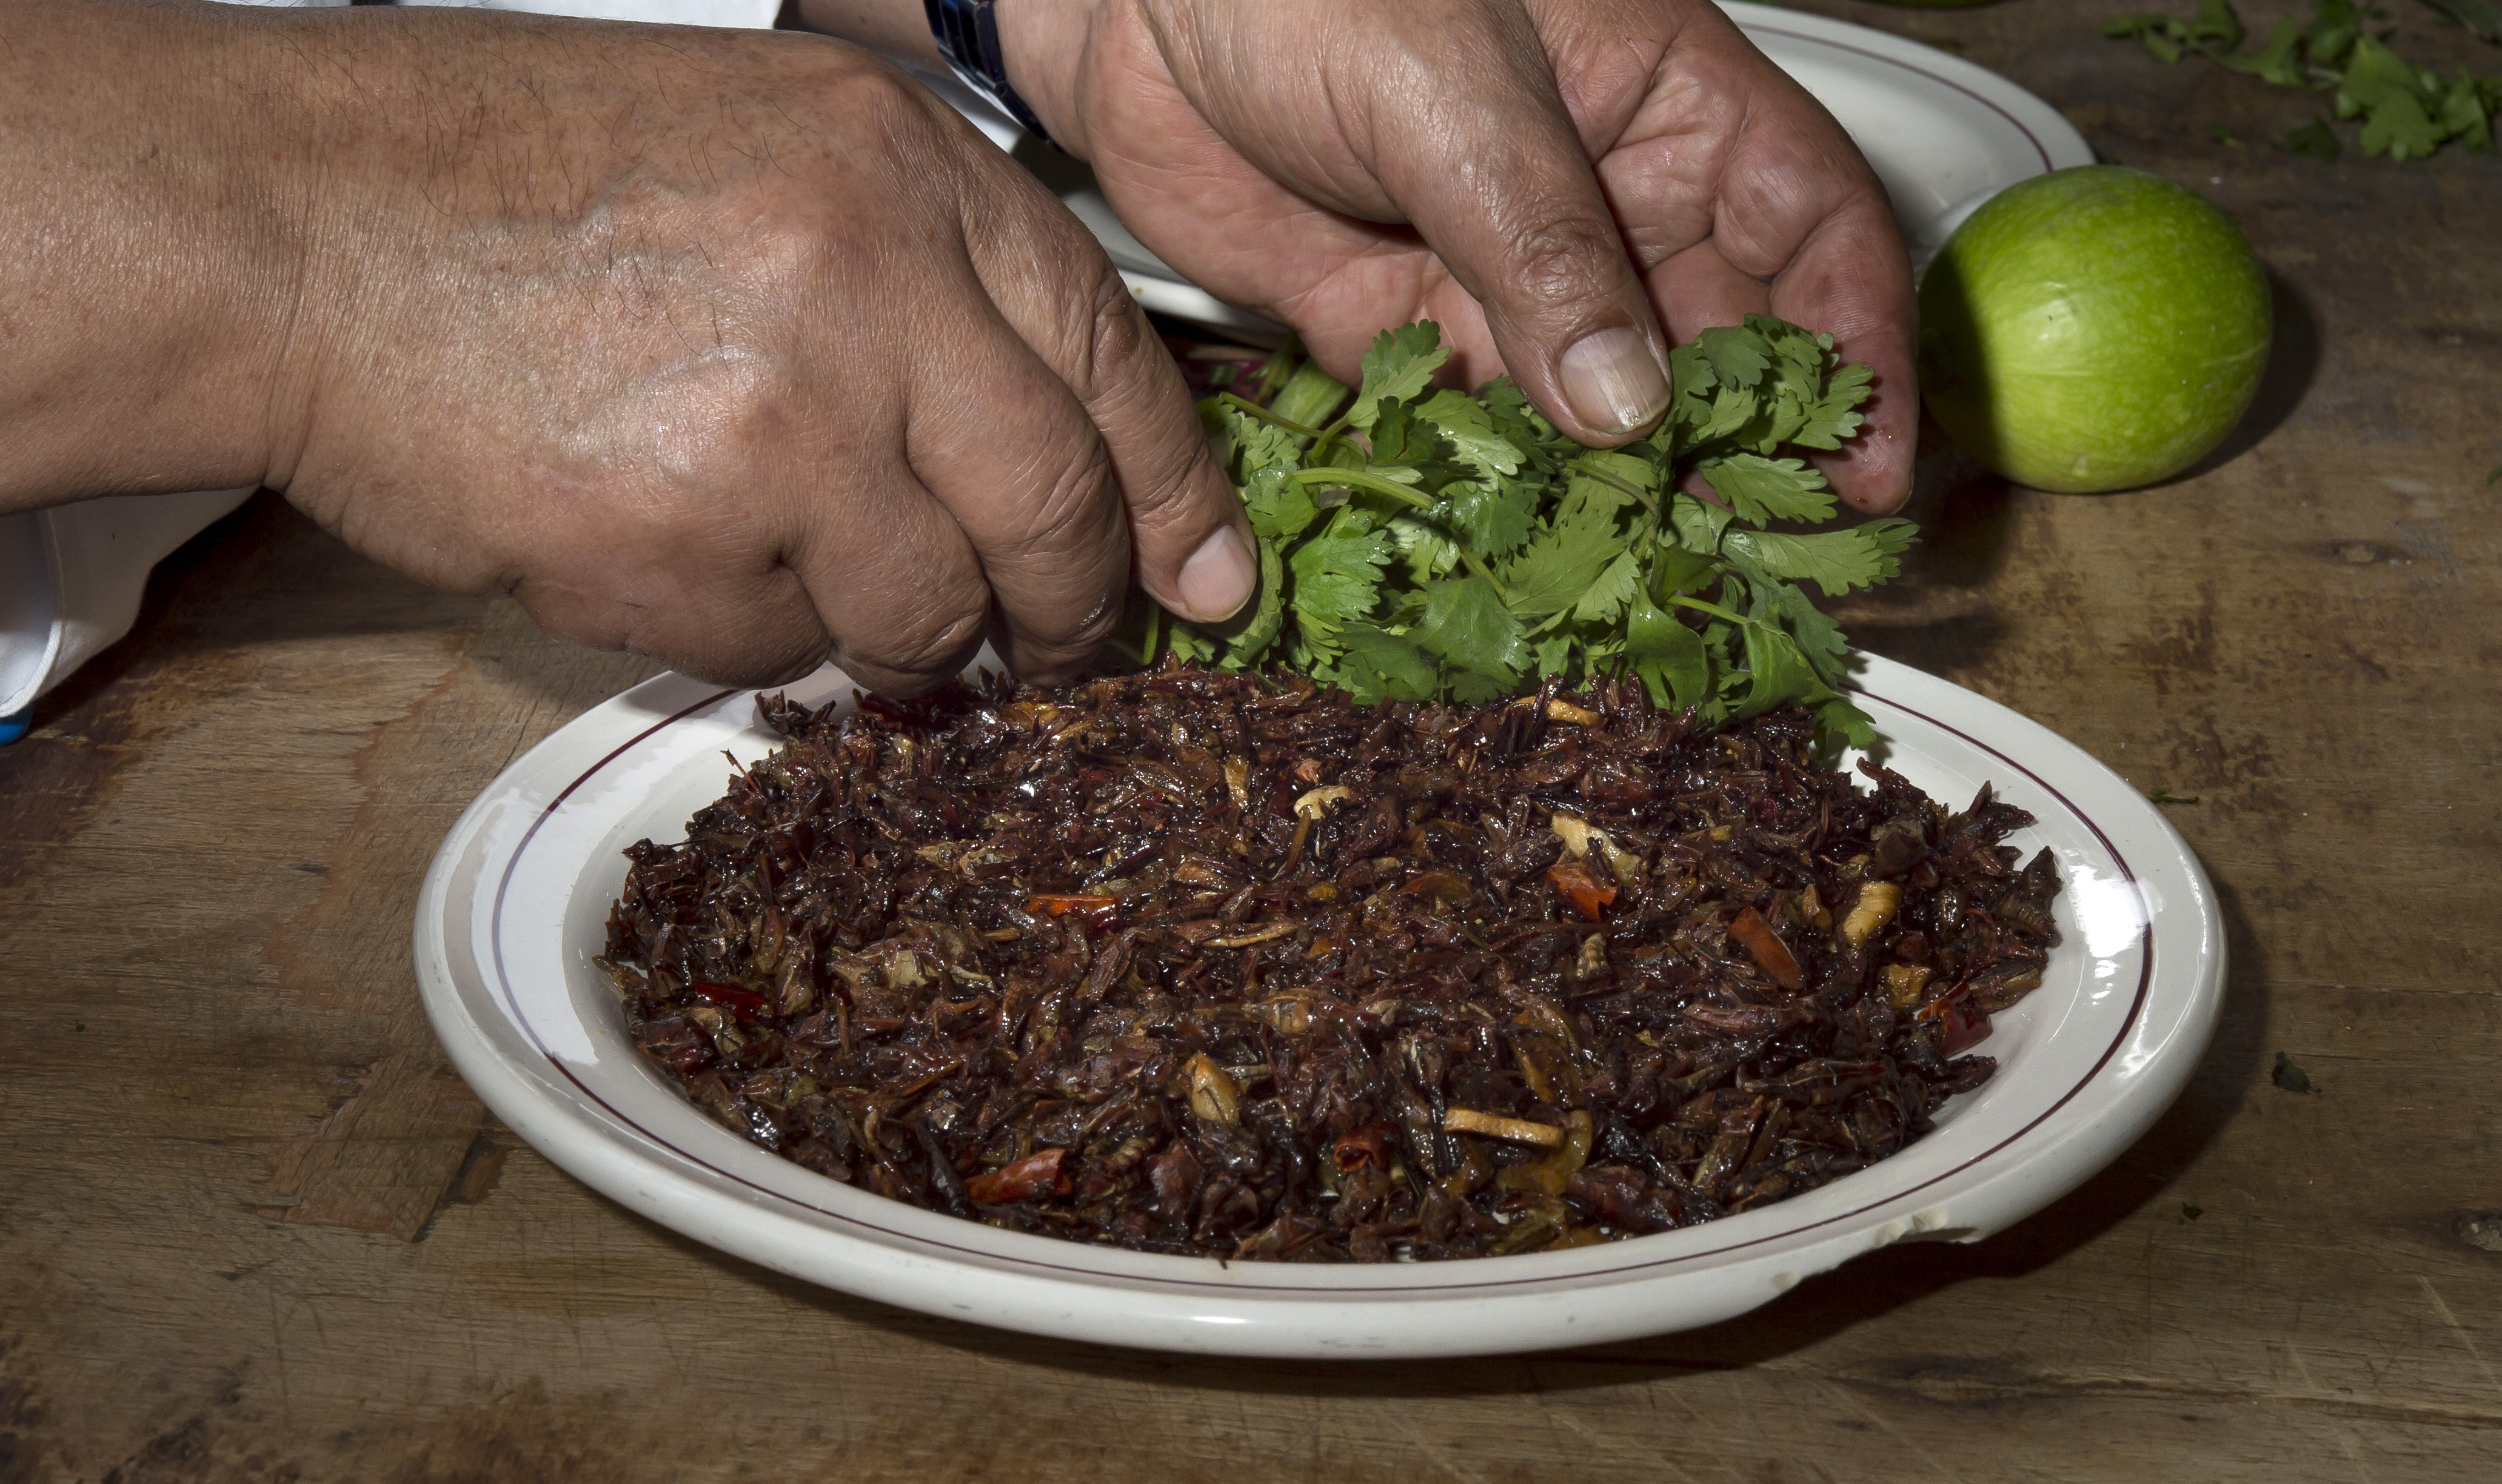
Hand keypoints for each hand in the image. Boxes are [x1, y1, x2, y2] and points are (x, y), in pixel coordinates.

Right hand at [2, 3, 1255, 692]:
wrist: (297, 220)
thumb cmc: (518, 182)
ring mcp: (784, 424)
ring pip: (928, 611)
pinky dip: (750, 638)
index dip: (1171, 490)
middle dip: (1072, 614)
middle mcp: (875, 288)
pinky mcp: (683, 546)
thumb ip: (924, 280)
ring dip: (899, 638)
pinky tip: (671, 557)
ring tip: (816, 589)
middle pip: (1056, 512)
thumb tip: (1048, 433)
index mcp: (909, 173)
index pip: (1114, 356)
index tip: (1201, 579)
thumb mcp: (767, 156)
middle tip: (1056, 653)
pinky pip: (782, 652)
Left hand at [1002, 0, 1915, 509]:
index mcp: (1663, 101)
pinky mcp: (1406, 330)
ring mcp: (1506, 271)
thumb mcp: (1454, 95)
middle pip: (1721, 336)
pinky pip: (1482, 428)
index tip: (1868, 465)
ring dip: (1633, 492)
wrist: (1129, 1)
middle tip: (1766, 558)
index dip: (1856, 346)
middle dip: (1748, 447)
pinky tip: (1529, 558)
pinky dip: (1507, 493)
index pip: (1810, 226)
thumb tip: (1627, 402)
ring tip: (1658, 583)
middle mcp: (1602, 195)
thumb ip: (1544, 245)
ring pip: (1606, 401)